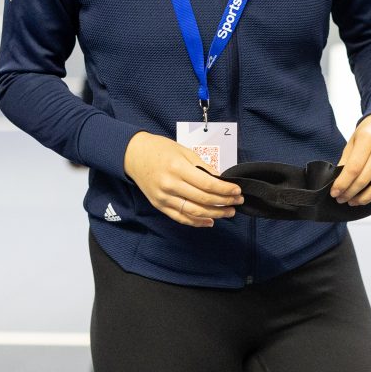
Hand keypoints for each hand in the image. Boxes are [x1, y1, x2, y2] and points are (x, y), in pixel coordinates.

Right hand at [122, 133, 242, 227]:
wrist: (133, 155)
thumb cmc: (159, 149)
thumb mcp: (183, 151)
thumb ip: (202, 166)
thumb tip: (220, 179)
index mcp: (178, 168)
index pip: (207, 184)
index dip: (225, 190)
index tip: (237, 191)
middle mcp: (170, 184)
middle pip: (203, 199)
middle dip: (224, 202)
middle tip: (237, 201)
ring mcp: (164, 197)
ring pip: (194, 212)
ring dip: (214, 214)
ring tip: (228, 212)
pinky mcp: (159, 205)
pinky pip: (181, 217)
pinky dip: (196, 222)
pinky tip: (209, 221)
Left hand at [332, 113, 370, 205]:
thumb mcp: (354, 140)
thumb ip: (346, 161)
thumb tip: (339, 184)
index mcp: (369, 139)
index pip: (353, 169)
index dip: (342, 185)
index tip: (334, 193)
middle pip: (364, 181)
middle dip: (349, 194)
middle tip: (342, 199)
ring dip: (364, 199)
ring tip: (355, 200)